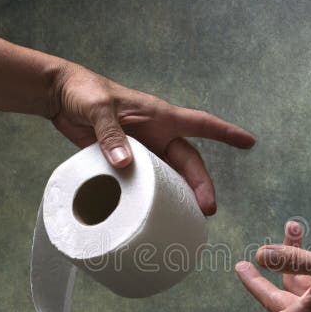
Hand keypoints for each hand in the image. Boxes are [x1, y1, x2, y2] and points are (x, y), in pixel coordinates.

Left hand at [50, 62, 255, 214]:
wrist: (60, 95)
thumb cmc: (84, 92)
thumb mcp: (98, 109)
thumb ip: (110, 134)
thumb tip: (125, 165)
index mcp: (159, 116)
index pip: (201, 124)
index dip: (226, 134)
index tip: (250, 142)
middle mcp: (156, 134)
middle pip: (188, 162)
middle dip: (201, 185)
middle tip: (206, 210)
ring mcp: (142, 149)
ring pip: (170, 175)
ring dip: (180, 195)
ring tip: (186, 219)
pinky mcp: (125, 160)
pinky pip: (146, 181)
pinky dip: (152, 197)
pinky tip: (156, 214)